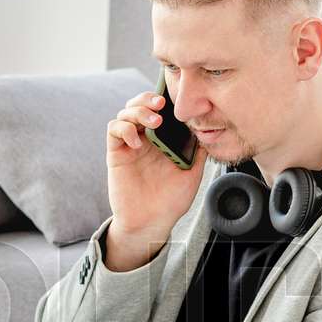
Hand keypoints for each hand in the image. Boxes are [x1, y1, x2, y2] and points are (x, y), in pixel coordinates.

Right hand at [104, 89, 208, 262]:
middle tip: (161, 104)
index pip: (159, 109)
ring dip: (138, 111)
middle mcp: (145, 138)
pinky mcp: (117, 154)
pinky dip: (124, 128)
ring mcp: (130, 145)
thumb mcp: (192, 173)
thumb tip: (208, 129)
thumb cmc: (171, 200)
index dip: (164, 99)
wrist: (152, 223)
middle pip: (139, 104)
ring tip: (154, 122)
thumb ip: (198, 151)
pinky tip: (137, 141)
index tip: (176, 99)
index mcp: (162, 139)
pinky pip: (114, 130)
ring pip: (125, 113)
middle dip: (148, 98)